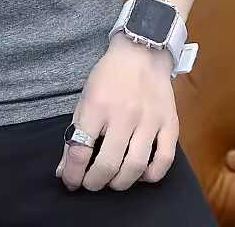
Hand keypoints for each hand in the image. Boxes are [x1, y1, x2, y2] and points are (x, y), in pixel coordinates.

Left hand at [55, 33, 179, 191]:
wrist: (141, 52)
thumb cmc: (109, 75)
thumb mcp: (85, 97)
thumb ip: (75, 132)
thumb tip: (65, 168)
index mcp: (97, 106)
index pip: (80, 149)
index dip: (73, 173)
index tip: (71, 182)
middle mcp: (123, 115)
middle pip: (108, 163)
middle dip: (95, 182)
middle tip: (91, 184)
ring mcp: (149, 120)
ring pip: (135, 166)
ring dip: (121, 183)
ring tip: (112, 181)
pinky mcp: (169, 124)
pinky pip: (164, 159)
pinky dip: (152, 175)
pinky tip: (141, 175)